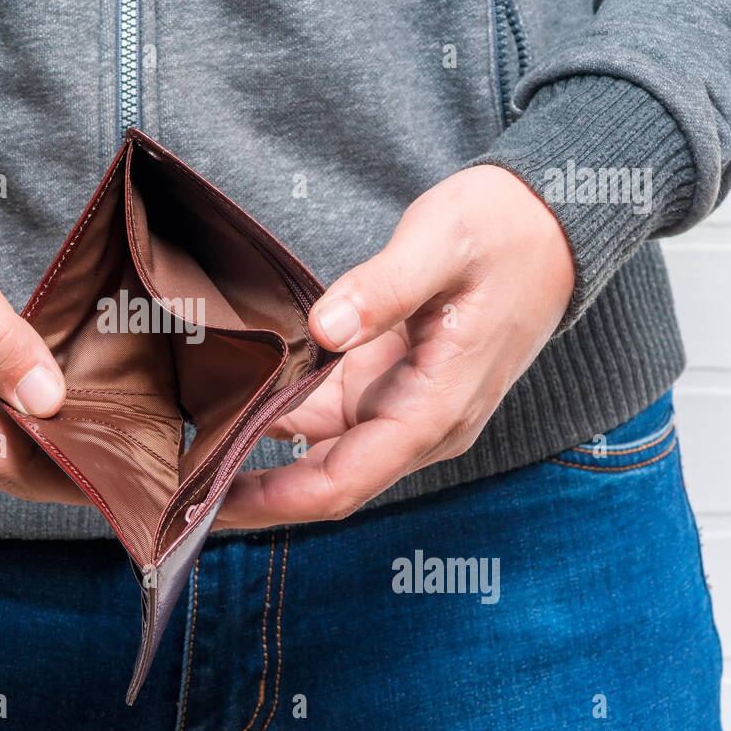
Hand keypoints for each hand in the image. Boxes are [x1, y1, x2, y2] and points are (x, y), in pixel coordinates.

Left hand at [217, 164, 575, 526]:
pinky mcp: (393, 383)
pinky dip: (284, 412)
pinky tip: (234, 399)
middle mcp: (420, 422)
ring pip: (323, 447)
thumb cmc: (505, 234)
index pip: (346, 480)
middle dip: (257, 488)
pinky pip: (330, 413)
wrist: (551, 224)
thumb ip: (382, 289)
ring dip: (264, 452)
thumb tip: (323, 330)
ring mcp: (406, 406)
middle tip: (179, 484)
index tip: (215, 506)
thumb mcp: (441, 247)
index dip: (278, 500)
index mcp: (436, 407)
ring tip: (189, 444)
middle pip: (327, 478)